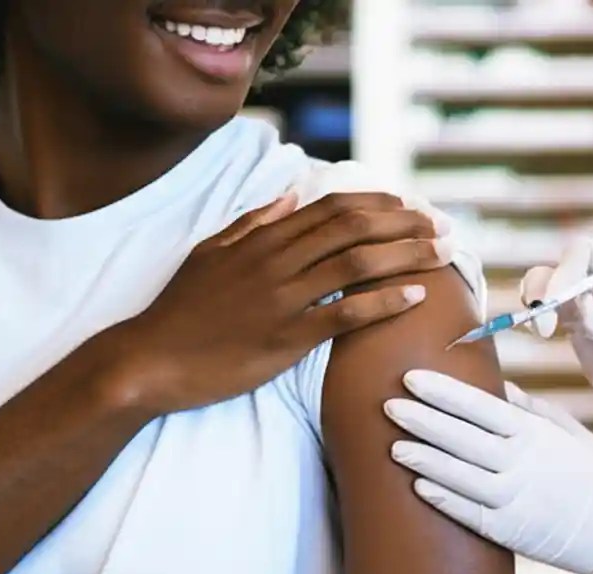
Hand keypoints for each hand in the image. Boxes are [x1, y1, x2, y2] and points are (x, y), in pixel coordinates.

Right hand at [112, 192, 451, 413]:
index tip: (414, 207)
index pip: (335, 208)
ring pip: (358, 265)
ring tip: (442, 254)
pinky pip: (346, 315)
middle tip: (443, 227)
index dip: (381, 204)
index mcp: (264, 238)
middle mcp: (277, 260)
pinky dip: (384, 303)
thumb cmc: (181, 310)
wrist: (149, 359)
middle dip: (406, 225)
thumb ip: (254, 222)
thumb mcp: (211, 252)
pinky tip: (416, 297)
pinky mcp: (286, 338)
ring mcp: (283, 298)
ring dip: (407, 256)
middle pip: (355, 229)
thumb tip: (291, 195)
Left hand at [385, 370, 592, 573]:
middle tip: (388, 404)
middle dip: (422, 420)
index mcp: (535, 434)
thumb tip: (494, 387)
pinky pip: (468, 512)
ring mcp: (514, 499)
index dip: (443, 392)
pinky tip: (417, 487)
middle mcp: (522, 463)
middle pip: (461, 437)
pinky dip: (442, 498)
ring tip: (393, 445)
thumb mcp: (568, 432)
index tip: (412, 377)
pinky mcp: (509, 532)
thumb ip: (529, 409)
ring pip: (458, 474)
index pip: (480, 406)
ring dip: (423, 459)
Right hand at [522, 237, 592, 438]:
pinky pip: (540, 306)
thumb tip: (574, 303)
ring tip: (542, 332)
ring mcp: (578, 301)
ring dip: (534, 300)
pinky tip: (538, 332)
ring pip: (543, 284)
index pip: (582, 251)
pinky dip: (531, 313)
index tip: (556, 301)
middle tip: (544, 326)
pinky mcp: (566, 322)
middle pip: (556, 265)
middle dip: (543, 288)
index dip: (565, 269)